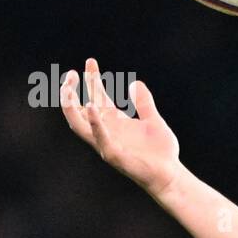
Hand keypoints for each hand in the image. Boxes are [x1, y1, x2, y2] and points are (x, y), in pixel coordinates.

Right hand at [61, 58, 181, 197]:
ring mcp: (106, 143)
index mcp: (114, 121)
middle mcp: (106, 131)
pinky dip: (95, 123)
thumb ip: (144, 103)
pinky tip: (92, 107)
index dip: (92, 79)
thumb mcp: (153, 120)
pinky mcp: (113, 155)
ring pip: (79, 124)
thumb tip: (134, 83)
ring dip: (71, 106)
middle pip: (80, 108)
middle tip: (72, 73)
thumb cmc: (160, 151)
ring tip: (68, 88)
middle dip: (72, 91)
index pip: (97, 97)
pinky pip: (100, 137)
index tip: (90, 61)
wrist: (170, 175)